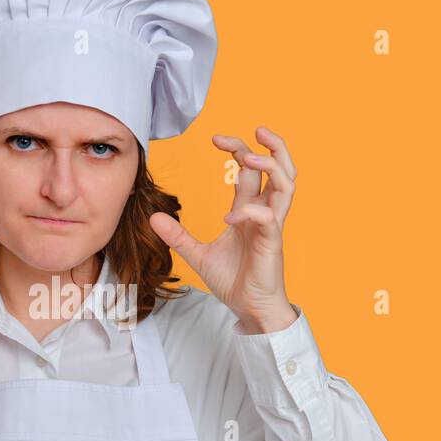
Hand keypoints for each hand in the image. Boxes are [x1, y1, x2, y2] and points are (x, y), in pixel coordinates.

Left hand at [149, 125, 298, 333]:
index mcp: (249, 210)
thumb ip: (178, 236)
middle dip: (269, 145)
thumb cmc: (233, 280)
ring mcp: (271, 226)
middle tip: (252, 131)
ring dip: (272, 165)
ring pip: (287, 184)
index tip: (215, 139)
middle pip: (279, 167)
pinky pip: (268, 217)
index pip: (251, 170)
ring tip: (250, 157)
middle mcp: (264, 212)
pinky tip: (230, 218)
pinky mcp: (272, 242)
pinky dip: (250, 211)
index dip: (238, 149)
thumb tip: (153, 218)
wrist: (249, 309)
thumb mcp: (197, 255)